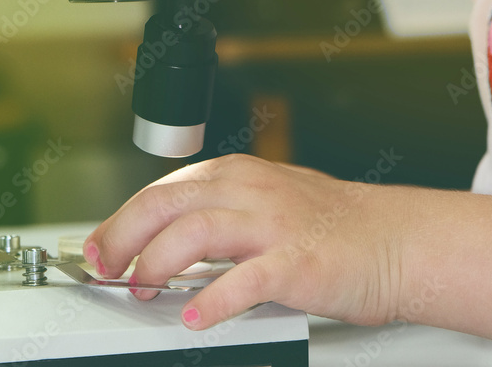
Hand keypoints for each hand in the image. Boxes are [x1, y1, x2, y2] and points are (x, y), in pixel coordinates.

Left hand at [84, 153, 411, 330]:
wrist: (392, 238)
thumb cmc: (327, 224)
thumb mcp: (262, 200)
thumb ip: (215, 212)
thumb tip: (161, 237)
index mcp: (236, 175)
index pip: (162, 190)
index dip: (122, 219)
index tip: (99, 245)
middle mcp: (249, 191)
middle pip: (166, 205)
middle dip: (123, 238)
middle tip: (104, 267)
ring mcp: (273, 225)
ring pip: (195, 233)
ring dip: (157, 264)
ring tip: (142, 290)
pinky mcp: (297, 263)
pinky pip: (246, 279)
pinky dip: (214, 299)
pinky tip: (195, 316)